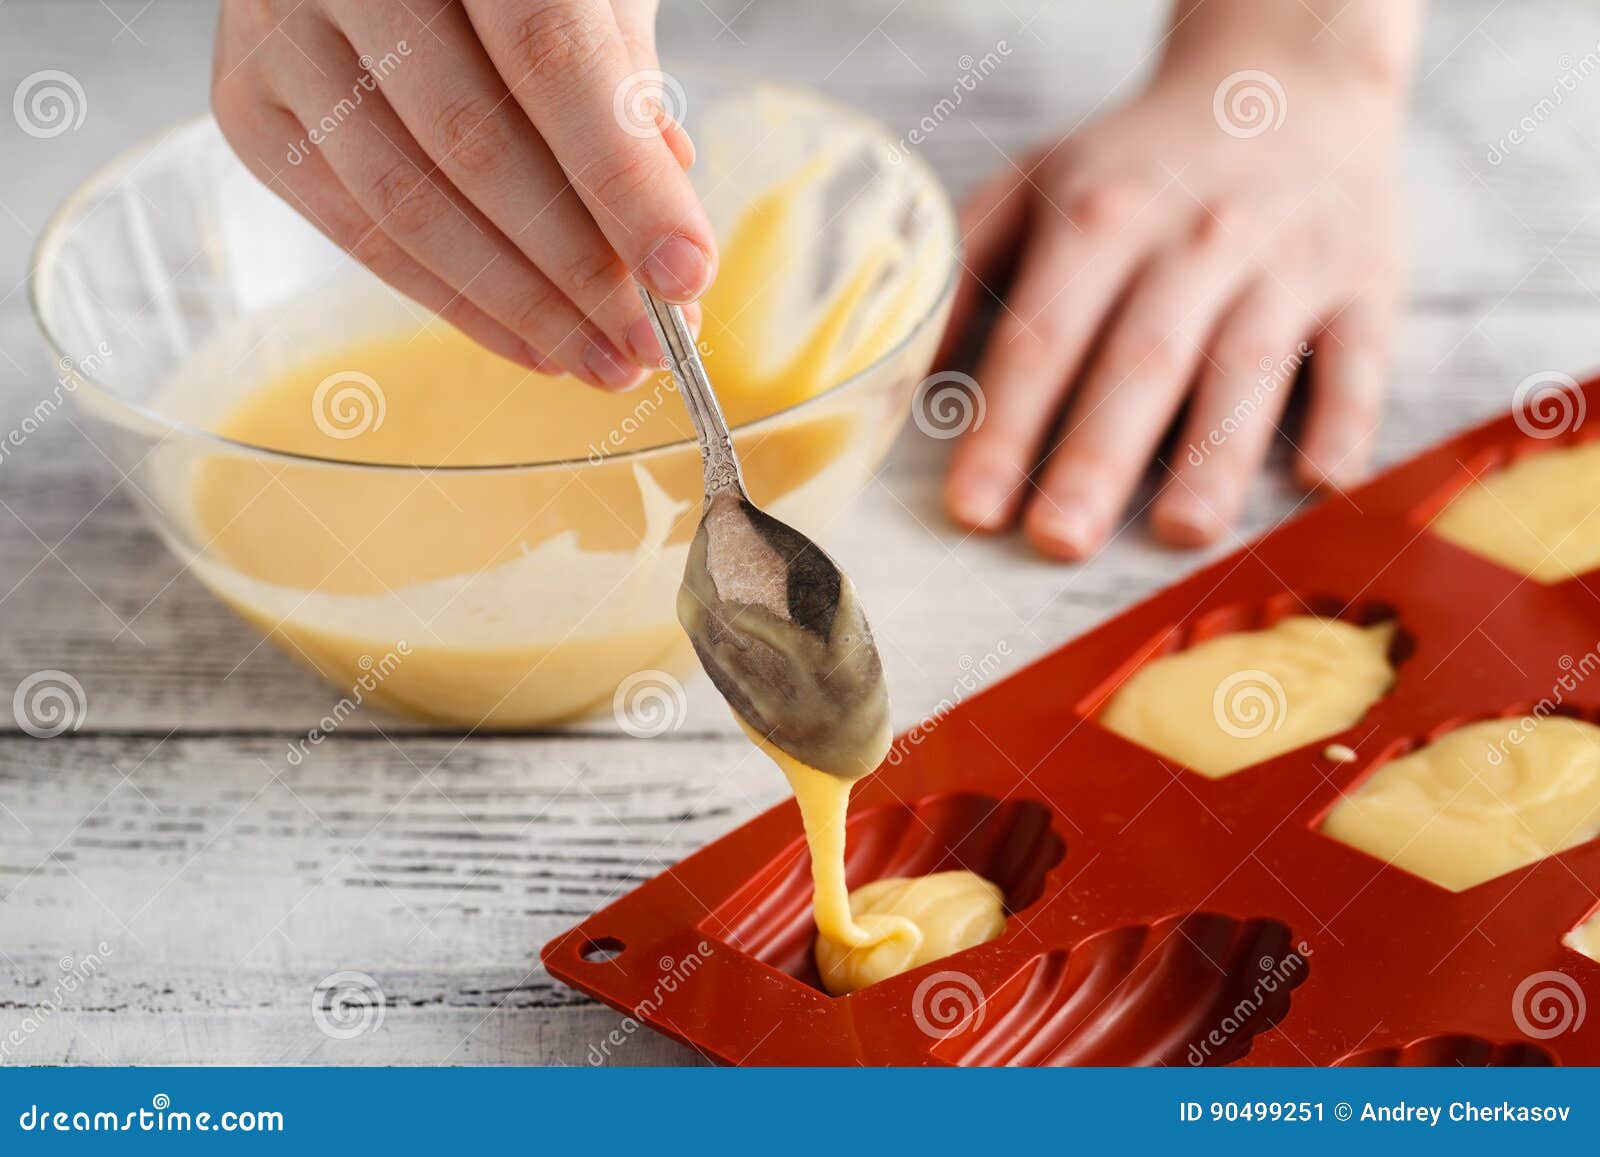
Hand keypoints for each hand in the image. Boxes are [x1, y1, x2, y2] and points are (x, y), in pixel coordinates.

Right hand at [212, 0, 714, 389]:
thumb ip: (622, 79)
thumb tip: (661, 221)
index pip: (551, 59)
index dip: (622, 180)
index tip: (686, 274)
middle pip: (474, 145)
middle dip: (578, 268)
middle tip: (652, 343)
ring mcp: (278, 33)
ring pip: (407, 204)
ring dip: (521, 306)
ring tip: (604, 361)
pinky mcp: (247, 105)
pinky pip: (358, 231)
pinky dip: (456, 302)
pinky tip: (534, 343)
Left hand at [942, 31, 1409, 558]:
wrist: (1287, 79)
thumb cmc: (1139, 158)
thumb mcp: (1035, 180)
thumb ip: (964, 266)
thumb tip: (904, 374)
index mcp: (1098, 216)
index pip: (1042, 336)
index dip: (1005, 425)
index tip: (972, 510)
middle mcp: (1193, 238)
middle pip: (1141, 361)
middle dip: (1097, 457)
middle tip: (1060, 543)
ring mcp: (1286, 261)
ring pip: (1248, 367)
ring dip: (1214, 454)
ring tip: (1180, 535)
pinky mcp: (1365, 282)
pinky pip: (1358, 359)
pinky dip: (1344, 421)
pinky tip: (1316, 483)